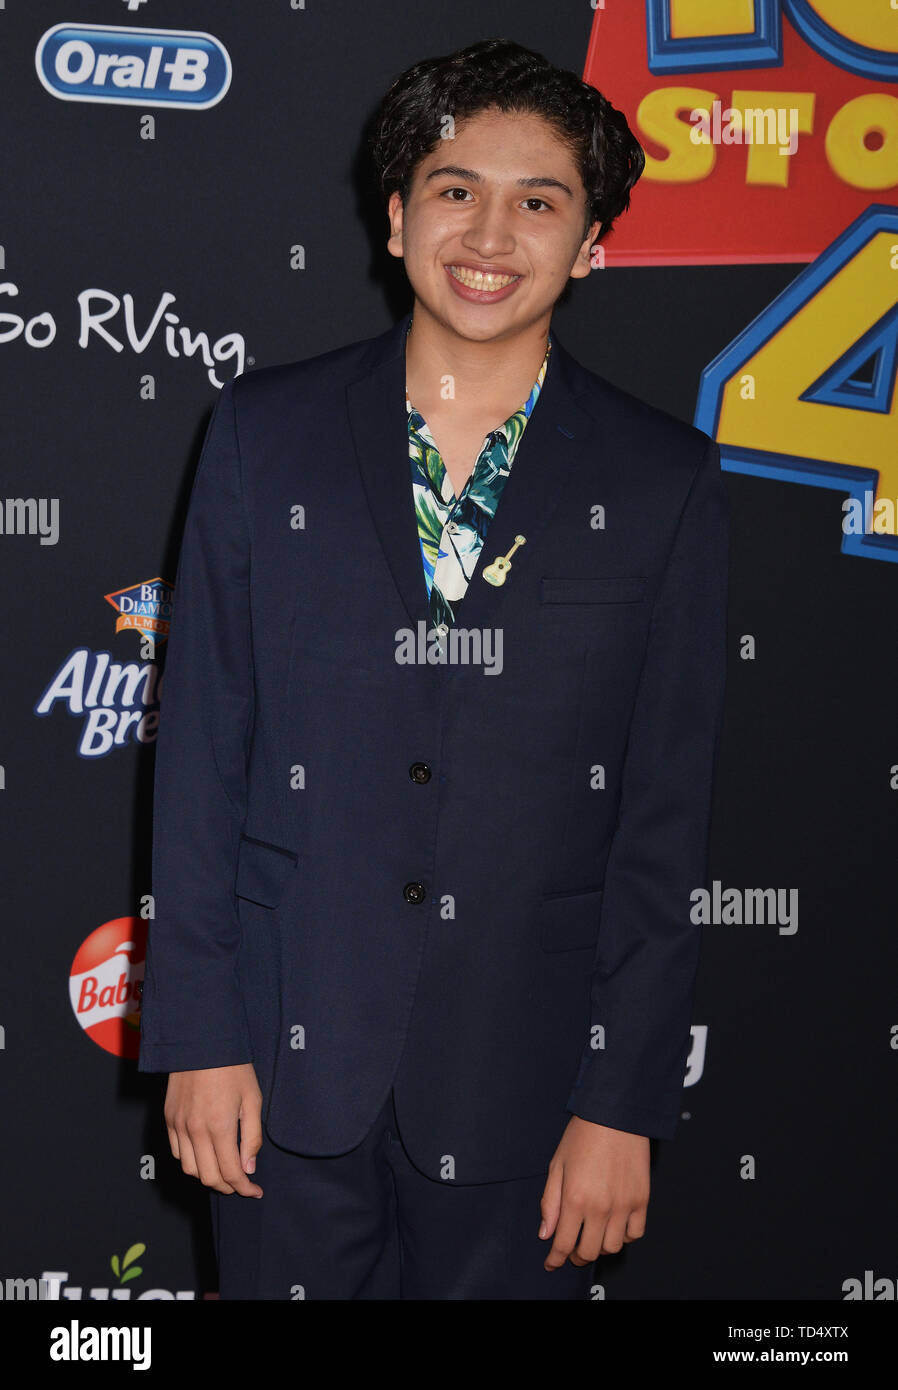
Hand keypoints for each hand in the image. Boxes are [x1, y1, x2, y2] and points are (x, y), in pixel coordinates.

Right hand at [164, 1063, 263, 1196]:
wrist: (201, 1041)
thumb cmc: (232, 1067)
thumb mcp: (253, 1098)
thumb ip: (252, 1137)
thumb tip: (249, 1167)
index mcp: (219, 1126)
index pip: (231, 1173)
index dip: (245, 1188)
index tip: (255, 1191)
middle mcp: (195, 1131)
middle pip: (208, 1178)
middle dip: (227, 1187)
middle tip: (242, 1184)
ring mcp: (179, 1126)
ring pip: (190, 1170)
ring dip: (208, 1177)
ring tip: (224, 1172)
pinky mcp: (169, 1119)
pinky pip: (177, 1153)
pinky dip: (191, 1162)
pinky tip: (205, 1156)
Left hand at [539, 1115, 648, 1269]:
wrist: (615, 1114)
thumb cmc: (583, 1135)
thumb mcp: (557, 1165)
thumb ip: (550, 1202)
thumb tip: (546, 1233)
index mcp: (575, 1199)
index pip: (564, 1244)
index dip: (555, 1259)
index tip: (551, 1263)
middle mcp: (601, 1207)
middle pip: (589, 1252)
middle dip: (576, 1256)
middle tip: (571, 1249)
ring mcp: (624, 1206)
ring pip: (612, 1248)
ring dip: (600, 1247)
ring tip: (592, 1236)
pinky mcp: (642, 1200)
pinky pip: (635, 1233)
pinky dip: (624, 1236)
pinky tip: (614, 1226)